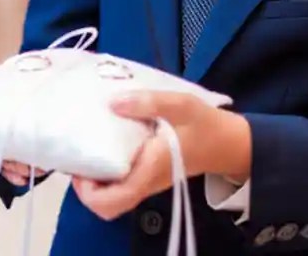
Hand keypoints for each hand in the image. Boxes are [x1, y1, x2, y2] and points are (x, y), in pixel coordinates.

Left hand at [71, 92, 250, 221]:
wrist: (228, 143)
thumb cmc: (204, 125)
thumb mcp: (180, 105)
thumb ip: (148, 102)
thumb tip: (113, 102)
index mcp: (150, 170)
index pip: (113, 201)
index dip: (89, 192)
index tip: (79, 168)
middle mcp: (146, 182)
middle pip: (108, 206)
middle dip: (86, 188)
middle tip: (79, 158)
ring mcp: (147, 182)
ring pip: (113, 197)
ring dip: (96, 180)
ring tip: (87, 149)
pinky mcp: (149, 175)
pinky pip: (122, 184)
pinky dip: (108, 173)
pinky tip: (105, 145)